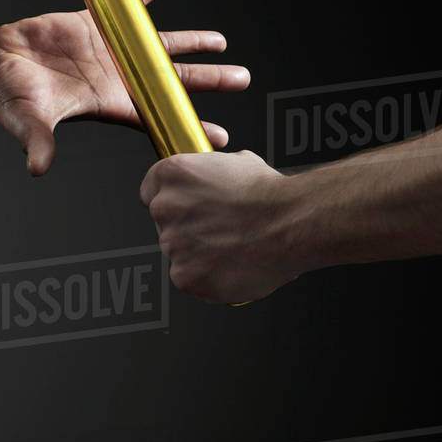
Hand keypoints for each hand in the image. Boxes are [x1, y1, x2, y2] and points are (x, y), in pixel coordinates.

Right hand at [0, 0, 249, 175]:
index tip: (222, 137)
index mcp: (109, 102)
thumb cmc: (7, 97)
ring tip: (220, 41)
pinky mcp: (92, 24)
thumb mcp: (28, 120)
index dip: (190, 126)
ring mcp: (109, 50)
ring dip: (190, 40)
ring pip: (160, 44)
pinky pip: (127, 6)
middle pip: (173, 79)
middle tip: (242, 78)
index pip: (160, 116)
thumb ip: (39, 142)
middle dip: (209, 79)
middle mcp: (117, 77)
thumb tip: (38, 168)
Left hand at [139, 149, 299, 303]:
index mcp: (172, 174)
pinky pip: (190, 279)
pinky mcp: (185, 277)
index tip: (184, 207)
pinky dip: (207, 277)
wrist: (291, 223)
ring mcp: (173, 244)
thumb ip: (209, 173)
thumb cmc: (269, 194)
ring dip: (198, 252)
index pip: (150, 190)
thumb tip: (212, 179)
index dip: (170, 199)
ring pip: (178, 252)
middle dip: (187, 227)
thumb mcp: (235, 163)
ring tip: (231, 247)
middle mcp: (166, 207)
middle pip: (164, 223)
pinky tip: (231, 265)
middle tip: (218, 228)